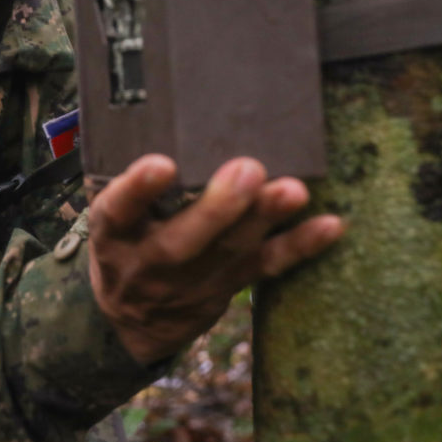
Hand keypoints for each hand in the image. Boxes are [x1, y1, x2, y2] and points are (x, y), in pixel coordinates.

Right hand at [86, 154, 343, 365]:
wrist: (128, 323)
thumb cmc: (124, 244)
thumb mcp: (111, 218)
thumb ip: (132, 184)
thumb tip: (170, 119)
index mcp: (114, 234)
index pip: (118, 210)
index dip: (138, 189)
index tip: (162, 163)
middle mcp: (151, 261)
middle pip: (182, 240)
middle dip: (218, 206)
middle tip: (248, 169)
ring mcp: (192, 280)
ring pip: (230, 251)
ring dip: (265, 219)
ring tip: (293, 191)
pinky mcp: (227, 287)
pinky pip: (265, 268)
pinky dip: (299, 247)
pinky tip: (329, 225)